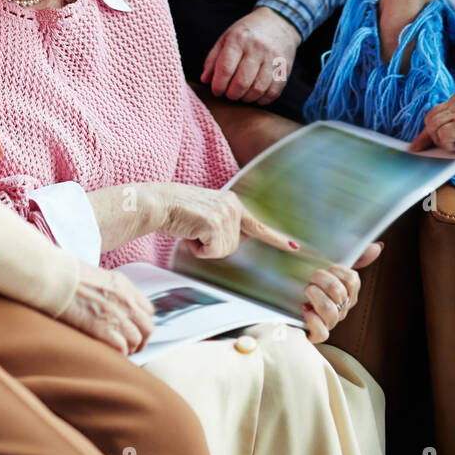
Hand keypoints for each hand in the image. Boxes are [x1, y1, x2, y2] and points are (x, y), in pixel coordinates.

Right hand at [57, 259, 155, 355]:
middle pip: (147, 328)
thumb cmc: (72, 276)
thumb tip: (116, 305)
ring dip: (130, 349)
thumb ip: (114, 291)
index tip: (137, 329)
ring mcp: (116, 315)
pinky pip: (121, 348)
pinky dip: (119, 353)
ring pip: (136, 340)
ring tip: (121, 352)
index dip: (143, 323)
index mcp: (125, 286)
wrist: (58, 278)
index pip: (149, 310)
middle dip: (142, 340)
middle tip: (134, 346)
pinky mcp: (102, 328)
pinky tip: (112, 353)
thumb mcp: (101, 277)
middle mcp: (125, 301)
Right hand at [148, 182, 300, 259]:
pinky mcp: (214, 223)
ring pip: (223, 251)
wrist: (159, 203)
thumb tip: (235, 241)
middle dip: (213, 246)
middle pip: (233, 247)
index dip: (276, 239)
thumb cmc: (177, 212)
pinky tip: (189, 233)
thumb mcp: (207, 213)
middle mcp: (233, 206)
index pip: (258, 225)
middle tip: (197, 232)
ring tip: (192, 230)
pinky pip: (211, 251)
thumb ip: (223, 224)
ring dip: (204, 247)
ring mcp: (225, 214)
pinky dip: (198, 249)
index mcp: (232, 202)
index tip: (295, 247)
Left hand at [201, 6, 301, 104]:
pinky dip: (262, 99)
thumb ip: (213, 59)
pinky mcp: (285, 68)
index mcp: (239, 39)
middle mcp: (257, 48)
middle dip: (231, 95)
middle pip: (241, 82)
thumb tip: (205, 80)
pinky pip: (273, 92)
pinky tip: (256, 95)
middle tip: (229, 94)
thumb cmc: (247, 33)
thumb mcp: (226, 38)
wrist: (278, 22)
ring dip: (246, 98)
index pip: (225, 69)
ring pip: (257, 90)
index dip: (218, 85)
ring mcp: (273, 58)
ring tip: (241, 95)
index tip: (216, 90)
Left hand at [301, 242, 382, 343]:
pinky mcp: (317, 334)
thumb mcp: (332, 268)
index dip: (336, 270)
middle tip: (312, 277)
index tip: (326, 267)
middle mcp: (343, 308)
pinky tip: (305, 309)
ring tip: (307, 290)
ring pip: (330, 310)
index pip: (352, 279)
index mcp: (349, 293)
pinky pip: (322, 332)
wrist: (292, 303)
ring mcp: (331, 322)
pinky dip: (312, 319)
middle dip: (321, 279)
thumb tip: (378, 247)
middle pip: (338, 291)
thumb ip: (357, 257)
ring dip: (314, 295)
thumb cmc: (316, 283)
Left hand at [407, 84, 454, 165]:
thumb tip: (422, 138)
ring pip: (434, 128)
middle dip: (436, 137)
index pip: (434, 111)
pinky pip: (443, 137)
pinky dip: (452, 147)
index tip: (418, 145)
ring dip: (446, 143)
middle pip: (430, 119)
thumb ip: (452, 122)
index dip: (428, 131)